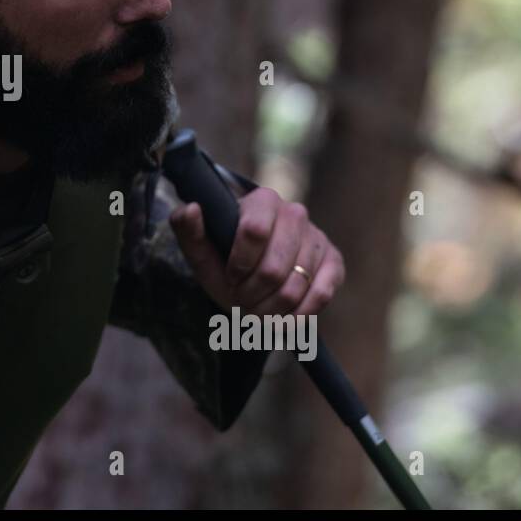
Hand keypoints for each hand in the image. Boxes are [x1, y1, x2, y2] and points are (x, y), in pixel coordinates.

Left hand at [169, 187, 344, 316]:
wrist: (252, 280)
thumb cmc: (225, 263)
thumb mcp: (201, 251)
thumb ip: (187, 229)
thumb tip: (191, 208)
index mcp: (262, 201)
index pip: (254, 231)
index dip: (239, 263)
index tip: (230, 277)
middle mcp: (295, 213)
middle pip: (274, 268)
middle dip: (252, 294)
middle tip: (241, 301)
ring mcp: (317, 238)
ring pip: (295, 287)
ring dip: (270, 310)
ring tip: (257, 310)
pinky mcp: (333, 262)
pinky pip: (320, 295)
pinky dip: (297, 316)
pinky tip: (281, 319)